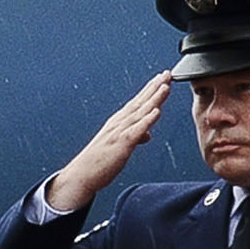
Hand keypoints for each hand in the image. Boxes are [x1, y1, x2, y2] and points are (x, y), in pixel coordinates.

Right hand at [45, 71, 172, 211]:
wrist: (82, 175)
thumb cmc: (100, 161)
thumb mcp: (121, 145)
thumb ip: (136, 137)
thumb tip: (148, 134)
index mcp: (119, 122)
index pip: (138, 102)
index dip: (151, 89)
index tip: (162, 78)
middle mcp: (119, 123)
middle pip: (141, 102)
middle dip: (155, 87)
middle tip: (167, 73)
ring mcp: (119, 132)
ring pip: (140, 112)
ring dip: (153, 98)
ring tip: (165, 86)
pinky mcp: (121, 144)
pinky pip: (136, 130)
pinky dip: (147, 120)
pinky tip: (156, 112)